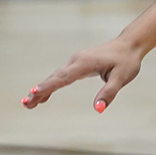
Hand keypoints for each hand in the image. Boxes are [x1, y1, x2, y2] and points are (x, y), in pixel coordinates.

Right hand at [22, 37, 146, 112]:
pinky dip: (51, 84)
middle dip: (39, 91)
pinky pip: (61, 75)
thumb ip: (109, 93)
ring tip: (29, 103)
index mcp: (85, 63)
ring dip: (42, 89)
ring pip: (56, 76)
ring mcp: (76, 61)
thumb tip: (99, 109)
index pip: (64, 77)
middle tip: (26, 104)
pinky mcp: (78, 63)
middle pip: (55, 78)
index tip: (33, 93)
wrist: (129, 45)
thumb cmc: (127, 61)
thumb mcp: (122, 78)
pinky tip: (43, 95)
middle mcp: (76, 60)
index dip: (48, 86)